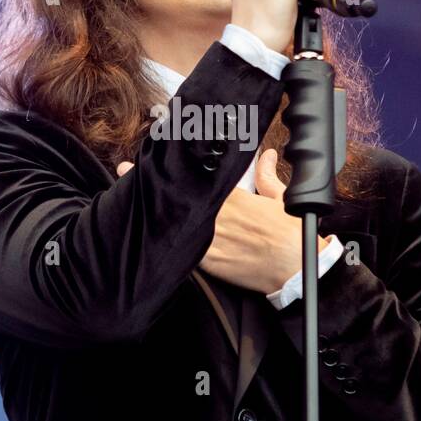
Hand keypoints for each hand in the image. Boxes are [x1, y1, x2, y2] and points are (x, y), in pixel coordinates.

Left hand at [117, 149, 331, 294]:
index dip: (174, 168)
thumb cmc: (289, 232)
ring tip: (127, 200)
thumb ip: (266, 174)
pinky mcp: (209, 263)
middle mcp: (217, 216)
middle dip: (151, 184)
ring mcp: (211, 240)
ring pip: (174, 224)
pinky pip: (181, 251)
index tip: (153, 156)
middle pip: (177, 198)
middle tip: (125, 171)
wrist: (296, 266)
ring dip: (152, 213)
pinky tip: (144, 237)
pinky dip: (164, 243)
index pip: (196, 177)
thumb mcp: (278, 198)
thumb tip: (265, 154)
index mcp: (232, 197)